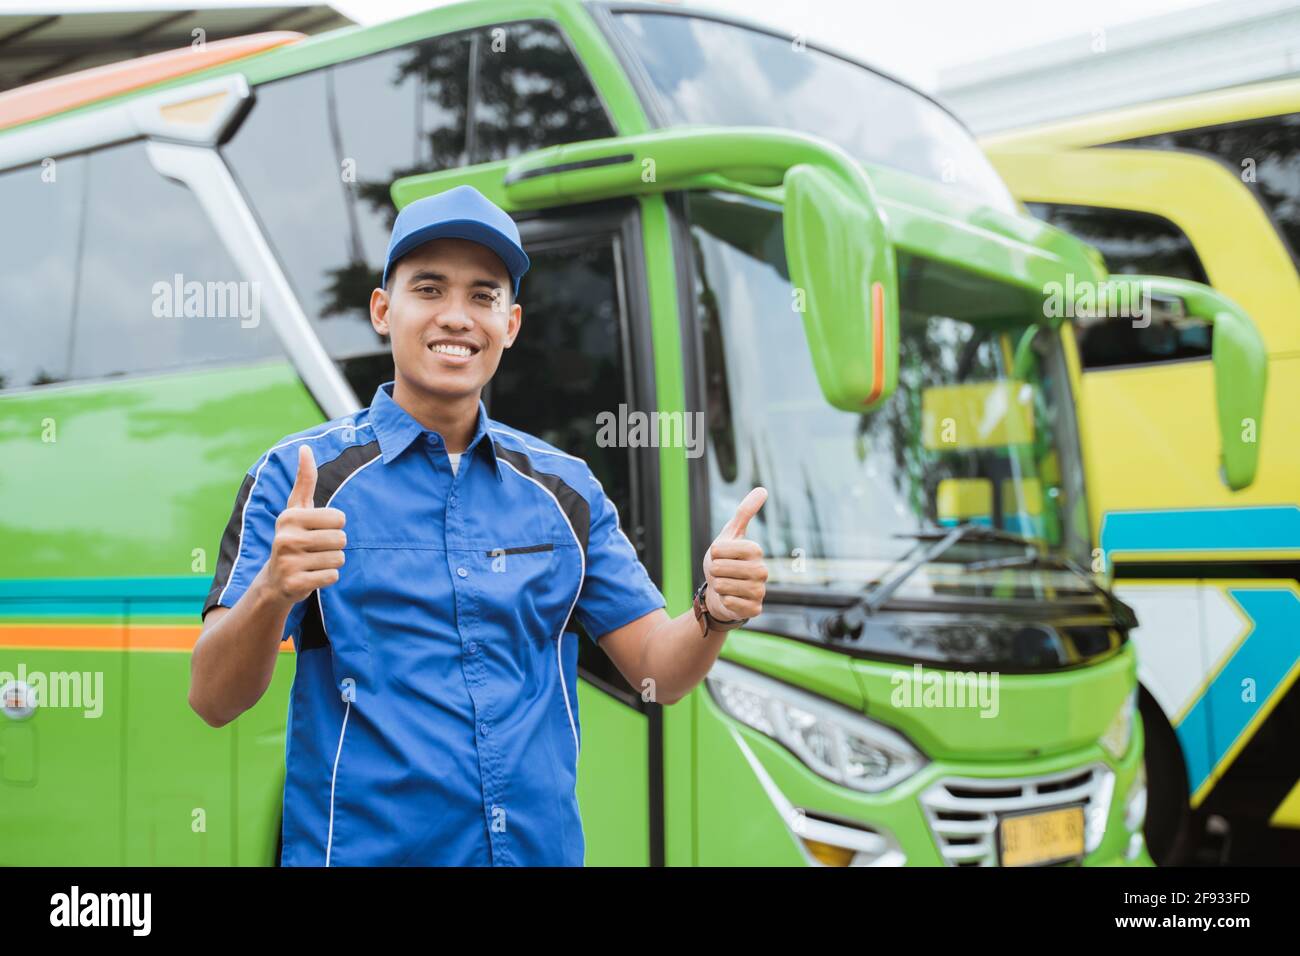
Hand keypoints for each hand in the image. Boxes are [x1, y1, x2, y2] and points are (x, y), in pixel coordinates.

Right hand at [264, 445, 347, 604]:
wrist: (275, 579)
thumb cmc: (294, 536)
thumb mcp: (297, 509)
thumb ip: (305, 480)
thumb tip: (306, 448)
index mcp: (289, 517)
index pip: (339, 518)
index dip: (335, 525)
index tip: (317, 530)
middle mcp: (285, 538)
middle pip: (341, 539)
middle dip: (335, 545)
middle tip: (315, 549)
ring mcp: (289, 562)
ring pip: (339, 558)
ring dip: (332, 561)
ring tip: (313, 561)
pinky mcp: (295, 584)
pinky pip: (332, 576)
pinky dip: (327, 577)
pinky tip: (311, 575)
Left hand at [702, 487, 768, 622]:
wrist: (720, 593)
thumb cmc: (724, 562)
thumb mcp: (729, 535)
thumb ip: (744, 513)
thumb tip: (763, 490)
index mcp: (756, 551)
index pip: (721, 549)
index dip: (714, 553)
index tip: (719, 555)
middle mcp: (763, 571)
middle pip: (720, 568)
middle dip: (714, 571)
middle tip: (721, 573)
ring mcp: (760, 591)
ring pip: (723, 586)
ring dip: (718, 586)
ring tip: (725, 585)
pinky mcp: (755, 609)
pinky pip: (730, 603)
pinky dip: (724, 601)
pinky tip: (730, 599)